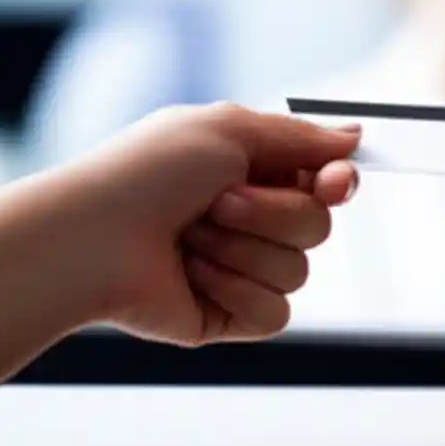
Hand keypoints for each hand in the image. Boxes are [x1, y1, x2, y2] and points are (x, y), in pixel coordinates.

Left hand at [66, 102, 359, 345]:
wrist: (90, 239)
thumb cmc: (146, 175)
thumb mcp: (228, 130)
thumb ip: (299, 137)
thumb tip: (354, 137)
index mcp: (251, 173)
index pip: (325, 182)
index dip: (337, 183)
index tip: (333, 182)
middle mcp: (250, 222)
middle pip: (319, 226)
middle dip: (271, 214)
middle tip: (216, 202)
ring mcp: (241, 270)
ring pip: (297, 270)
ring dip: (242, 250)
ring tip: (189, 239)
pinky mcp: (229, 315)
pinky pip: (275, 312)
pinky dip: (235, 290)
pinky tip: (192, 276)